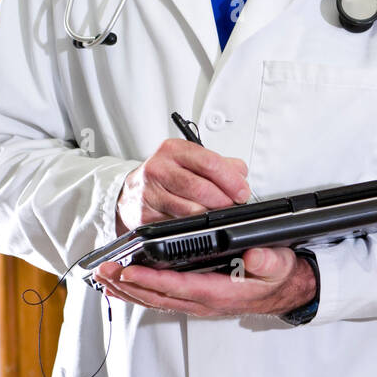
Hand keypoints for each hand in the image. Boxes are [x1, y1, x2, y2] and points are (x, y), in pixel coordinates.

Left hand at [92, 246, 316, 317]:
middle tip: (105, 270)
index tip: (131, 270)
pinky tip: (123, 284)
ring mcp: (196, 302)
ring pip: (154, 299)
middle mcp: (203, 301)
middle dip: (129, 284)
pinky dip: (138, 291)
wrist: (282, 290)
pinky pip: (160, 298)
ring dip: (128, 289)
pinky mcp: (192, 298)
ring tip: (105, 276)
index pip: (180, 287)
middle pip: (158, 296)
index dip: (153, 280)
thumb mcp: (278, 264)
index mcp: (220, 293)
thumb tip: (253, 255)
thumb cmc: (276, 275)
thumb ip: (267, 260)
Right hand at [116, 138, 250, 235]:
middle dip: (224, 200)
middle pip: (201, 188)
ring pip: (191, 210)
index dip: (231, 180)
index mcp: (173, 150)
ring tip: (216, 212)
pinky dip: (194, 226)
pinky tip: (198, 222)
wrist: (134, 191)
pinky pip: (178, 225)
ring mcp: (150, 194)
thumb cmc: (167, 174)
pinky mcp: (146, 216)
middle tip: (232, 204)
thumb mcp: (191, 160)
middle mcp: (158, 169)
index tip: (242, 191)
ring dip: (211, 215)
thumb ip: (221, 164)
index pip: (209, 162)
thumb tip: (241, 176)